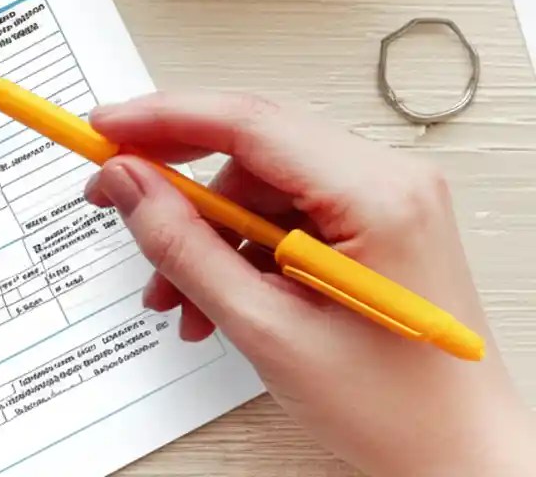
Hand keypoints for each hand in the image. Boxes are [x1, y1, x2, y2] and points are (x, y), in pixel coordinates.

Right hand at [84, 92, 535, 476]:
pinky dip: (238, 247)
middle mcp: (390, 180)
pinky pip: (283, 211)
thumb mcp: (267, 329)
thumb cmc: (398, 411)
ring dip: (205, 230)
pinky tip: (215, 295)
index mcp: (377, 196)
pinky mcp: (375, 224)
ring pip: (259, 183)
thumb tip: (129, 185)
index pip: (248, 121)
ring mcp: (386, 200)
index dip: (162, 119)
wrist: (460, 459)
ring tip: (174, 293)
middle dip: (176, 178)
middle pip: (252, 143)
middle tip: (114, 195)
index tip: (102, 129)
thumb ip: (187, 248)